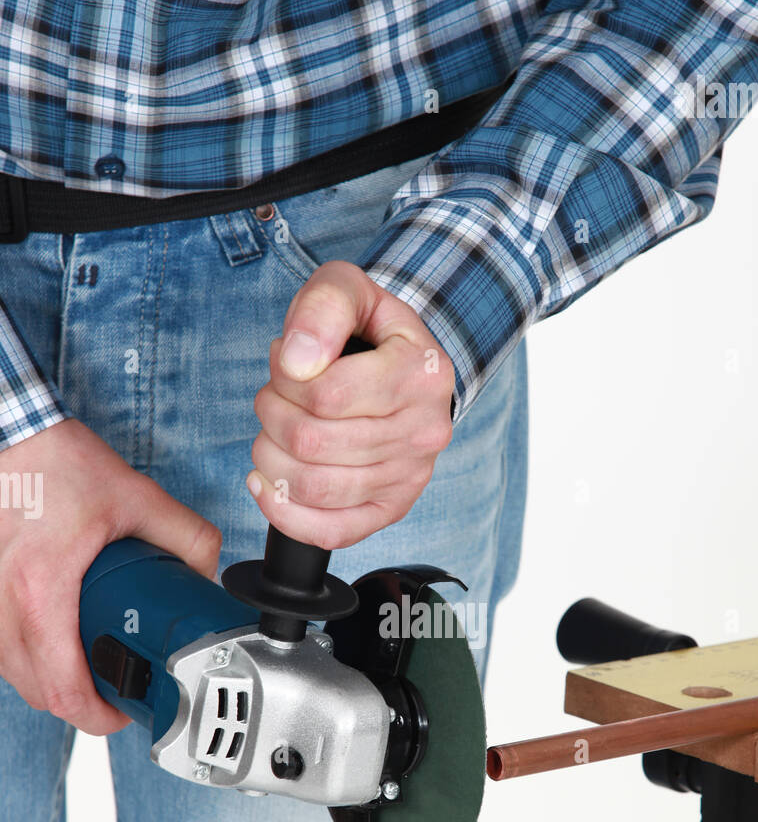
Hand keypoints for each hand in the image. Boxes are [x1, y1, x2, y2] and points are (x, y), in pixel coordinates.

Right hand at [0, 418, 221, 733]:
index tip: (124, 710)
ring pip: (12, 672)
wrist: (5, 430)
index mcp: (42, 593)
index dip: (98, 716)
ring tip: (86, 663)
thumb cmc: (50, 461)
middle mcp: (3, 605)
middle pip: (37, 693)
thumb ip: (183, 535)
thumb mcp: (134, 496)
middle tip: (113, 691)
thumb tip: (206, 570)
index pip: (64, 689)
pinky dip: (25, 652)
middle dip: (79, 703)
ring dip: (50, 679)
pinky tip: (53, 634)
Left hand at [249, 260, 454, 547]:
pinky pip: (330, 532)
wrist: (408, 369)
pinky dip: (283, 512)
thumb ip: (322, 308)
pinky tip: (267, 482)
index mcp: (423, 375)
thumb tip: (295, 362)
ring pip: (313, 486)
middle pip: (313, 442)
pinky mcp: (391, 510)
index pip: (326, 394)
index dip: (284, 378)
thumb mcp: (350, 289)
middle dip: (271, 414)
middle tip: (272, 396)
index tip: (284, 362)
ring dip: (269, 456)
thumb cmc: (370, 332)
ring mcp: (411, 478)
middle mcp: (425, 432)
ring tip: (272, 431)